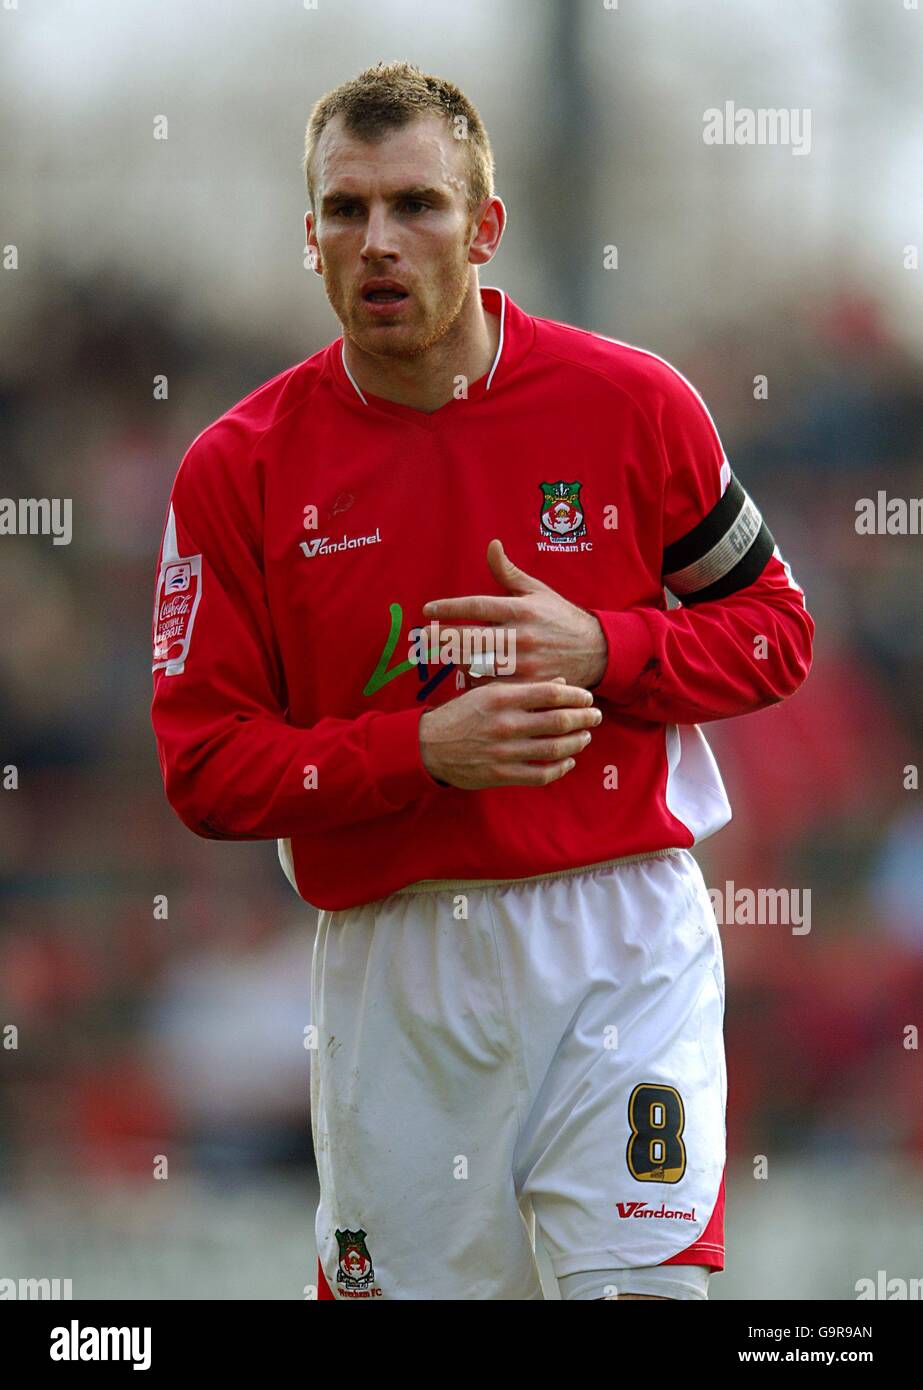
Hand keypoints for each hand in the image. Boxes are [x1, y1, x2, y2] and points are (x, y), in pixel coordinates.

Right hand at [419, 676, 602, 789]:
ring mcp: (505, 751)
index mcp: (501, 698)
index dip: (575, 695)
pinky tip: (568, 761)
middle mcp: (505, 724)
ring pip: (554, 749)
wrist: (429, 746)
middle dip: (584, 719)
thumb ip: (523, 687)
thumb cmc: (460, 714)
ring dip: (576, 743)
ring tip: (585, 737)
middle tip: (596, 716)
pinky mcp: (502, 774)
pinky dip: (560, 768)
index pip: (550, 693)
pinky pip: (541, 774)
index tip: (588, 697)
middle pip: (558, 721)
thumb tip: (560, 682)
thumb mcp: (487, 691)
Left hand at [420, 539, 607, 689]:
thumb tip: (492, 545)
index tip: (428, 609)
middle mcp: (521, 636)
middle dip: (441, 638)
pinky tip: (467, 676)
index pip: (477, 606)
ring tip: (443, 656)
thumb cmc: (560, 618)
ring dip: (457, 661)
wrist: (595, 651)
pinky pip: (493, 686)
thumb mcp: (538, 591)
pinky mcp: (528, 685)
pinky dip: (477, 682)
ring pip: (478, 665)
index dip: (449, 607)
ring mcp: (525, 663)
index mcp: (521, 609)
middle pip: (470, 638)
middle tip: (422, 639)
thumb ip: (509, 572)